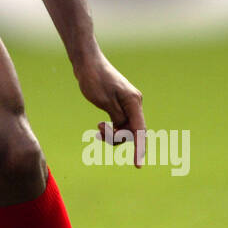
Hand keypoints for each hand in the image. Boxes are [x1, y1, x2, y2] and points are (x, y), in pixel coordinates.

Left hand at [74, 48, 145, 165]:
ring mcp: (128, 103)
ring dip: (113, 133)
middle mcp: (134, 102)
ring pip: (126, 128)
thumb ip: (117, 117)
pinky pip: (121, 122)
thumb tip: (124, 128)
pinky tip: (101, 126)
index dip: (139, 149)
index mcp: (133, 102)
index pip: (139, 131)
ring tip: (98, 128)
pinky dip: (112, 127)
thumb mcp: (104, 101)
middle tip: (98, 133)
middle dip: (117, 138)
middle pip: (133, 131)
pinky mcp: (120, 103)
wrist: (87, 63)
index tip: (137, 165)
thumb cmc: (94, 79)